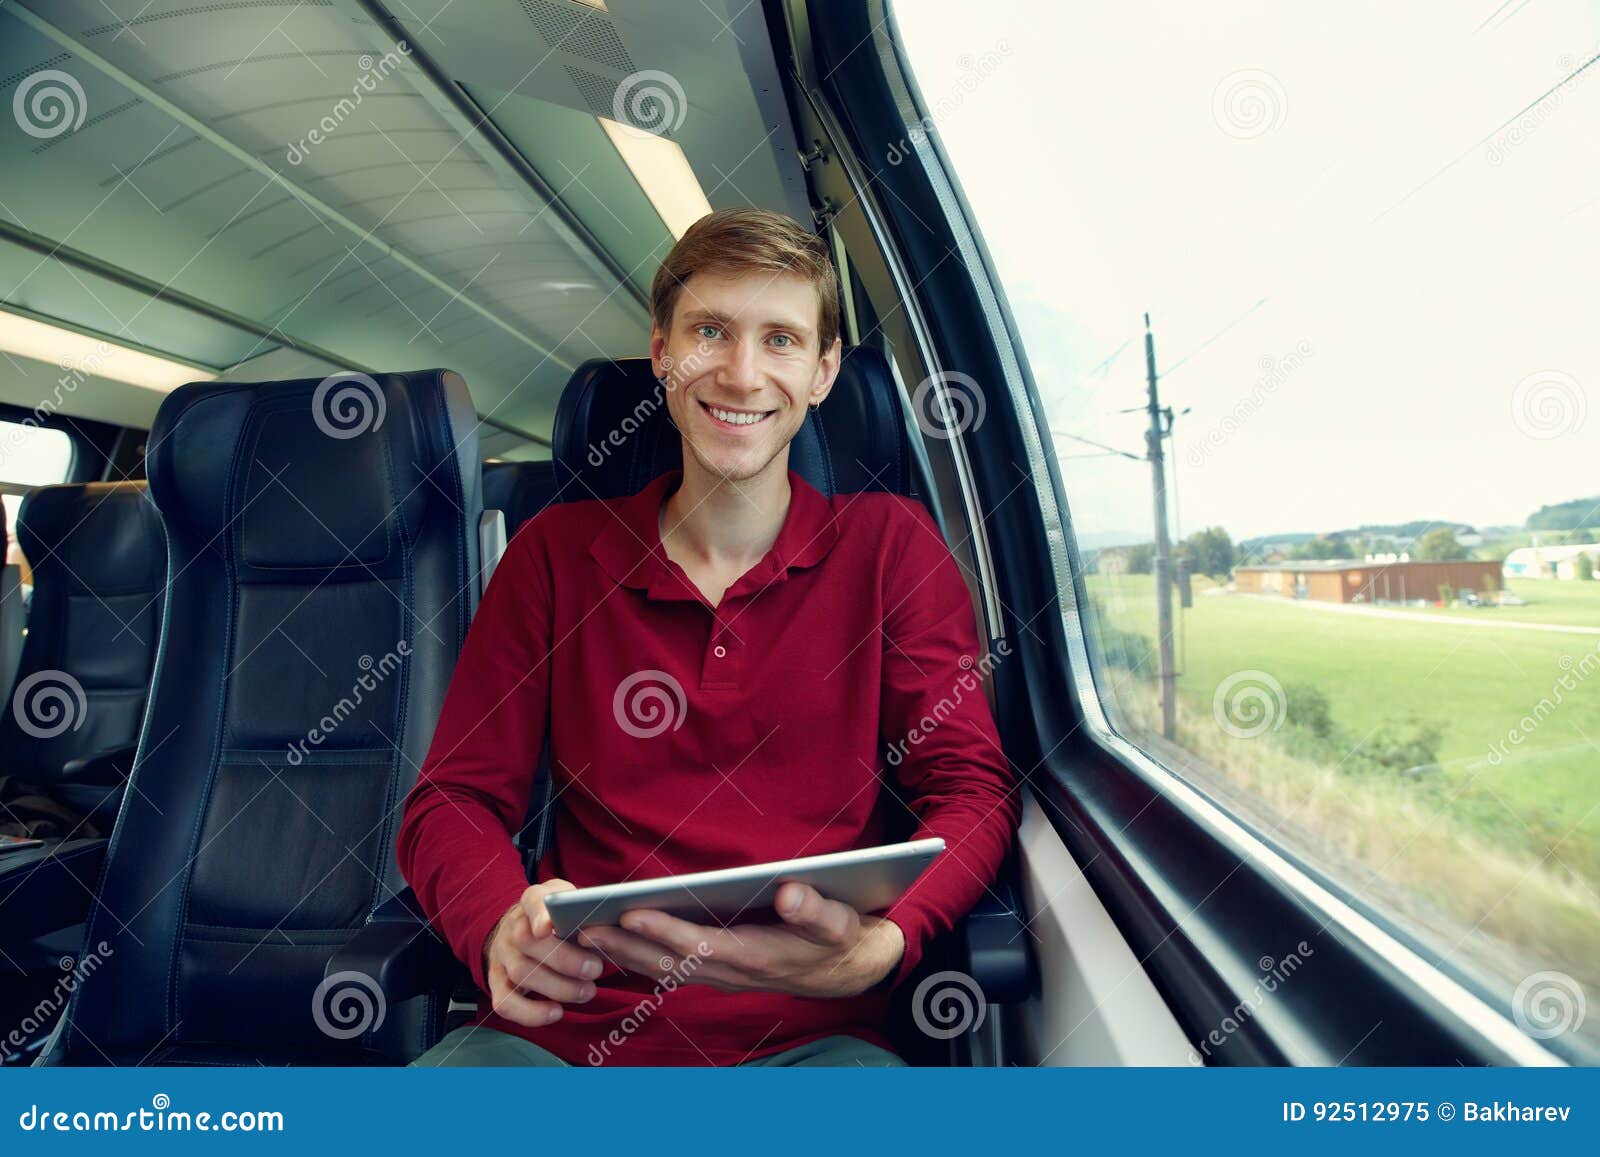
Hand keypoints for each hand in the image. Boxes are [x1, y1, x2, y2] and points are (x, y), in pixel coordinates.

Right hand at [483, 878, 605, 1026]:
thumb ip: (586, 912)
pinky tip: (557, 1012)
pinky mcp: (496, 982)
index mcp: (533, 900)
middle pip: (527, 941)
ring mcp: (502, 955)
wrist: (524, 930)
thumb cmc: (559, 919)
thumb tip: (608, 931)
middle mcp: (512, 926)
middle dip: (564, 960)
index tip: (547, 927)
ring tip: (587, 992)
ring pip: (521, 973)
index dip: (539, 914)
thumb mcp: (572, 904)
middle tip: (595, 970)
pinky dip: (530, 1013)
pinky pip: (504, 1002)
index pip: (532, 900)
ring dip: (558, 987)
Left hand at [578, 882, 905, 998]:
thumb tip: (791, 889)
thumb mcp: (839, 921)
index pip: (701, 944)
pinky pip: (673, 968)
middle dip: (627, 945)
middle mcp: (734, 972)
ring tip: (586, 934)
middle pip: (671, 961)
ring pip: (666, 968)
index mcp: (759, 957)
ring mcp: (724, 976)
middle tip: (584, 929)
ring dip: (626, 954)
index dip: (664, 929)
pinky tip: (616, 943)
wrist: (847, 970)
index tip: (631, 912)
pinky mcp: (720, 972)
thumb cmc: (840, 938)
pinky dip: (642, 957)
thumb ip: (816, 909)